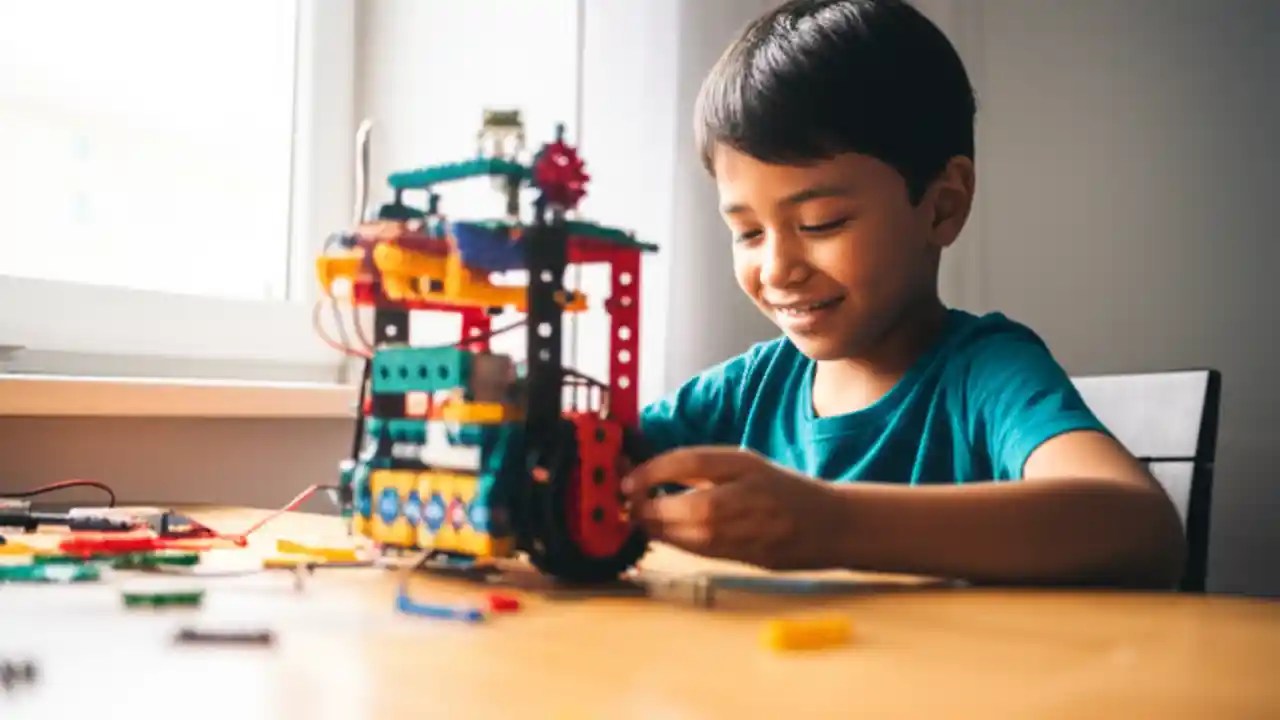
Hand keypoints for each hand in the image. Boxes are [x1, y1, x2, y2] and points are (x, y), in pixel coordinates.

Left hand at [621, 446, 845, 569]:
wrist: (827, 525)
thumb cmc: (779, 489)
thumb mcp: (744, 464)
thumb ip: (700, 468)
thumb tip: (648, 474)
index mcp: (744, 466)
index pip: (689, 462)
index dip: (652, 471)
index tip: (628, 479)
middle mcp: (744, 498)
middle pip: (683, 506)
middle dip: (647, 507)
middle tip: (627, 503)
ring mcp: (744, 532)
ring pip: (685, 534)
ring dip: (654, 528)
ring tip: (639, 517)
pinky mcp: (741, 557)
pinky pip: (695, 550)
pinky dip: (672, 541)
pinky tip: (662, 532)